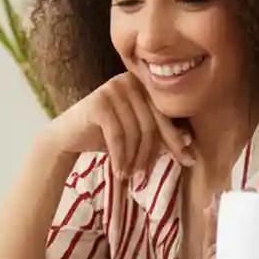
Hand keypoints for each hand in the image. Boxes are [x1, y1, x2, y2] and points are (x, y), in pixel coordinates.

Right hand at [42, 72, 194, 177]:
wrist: (67, 137)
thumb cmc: (105, 135)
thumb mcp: (136, 134)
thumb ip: (159, 135)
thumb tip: (190, 149)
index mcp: (144, 84)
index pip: (164, 115)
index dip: (175, 140)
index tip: (188, 161)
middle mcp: (129, 81)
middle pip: (151, 123)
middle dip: (150, 154)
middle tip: (145, 178)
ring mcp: (113, 88)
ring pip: (135, 131)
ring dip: (133, 159)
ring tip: (130, 177)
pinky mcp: (98, 102)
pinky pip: (117, 135)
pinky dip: (119, 157)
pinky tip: (119, 172)